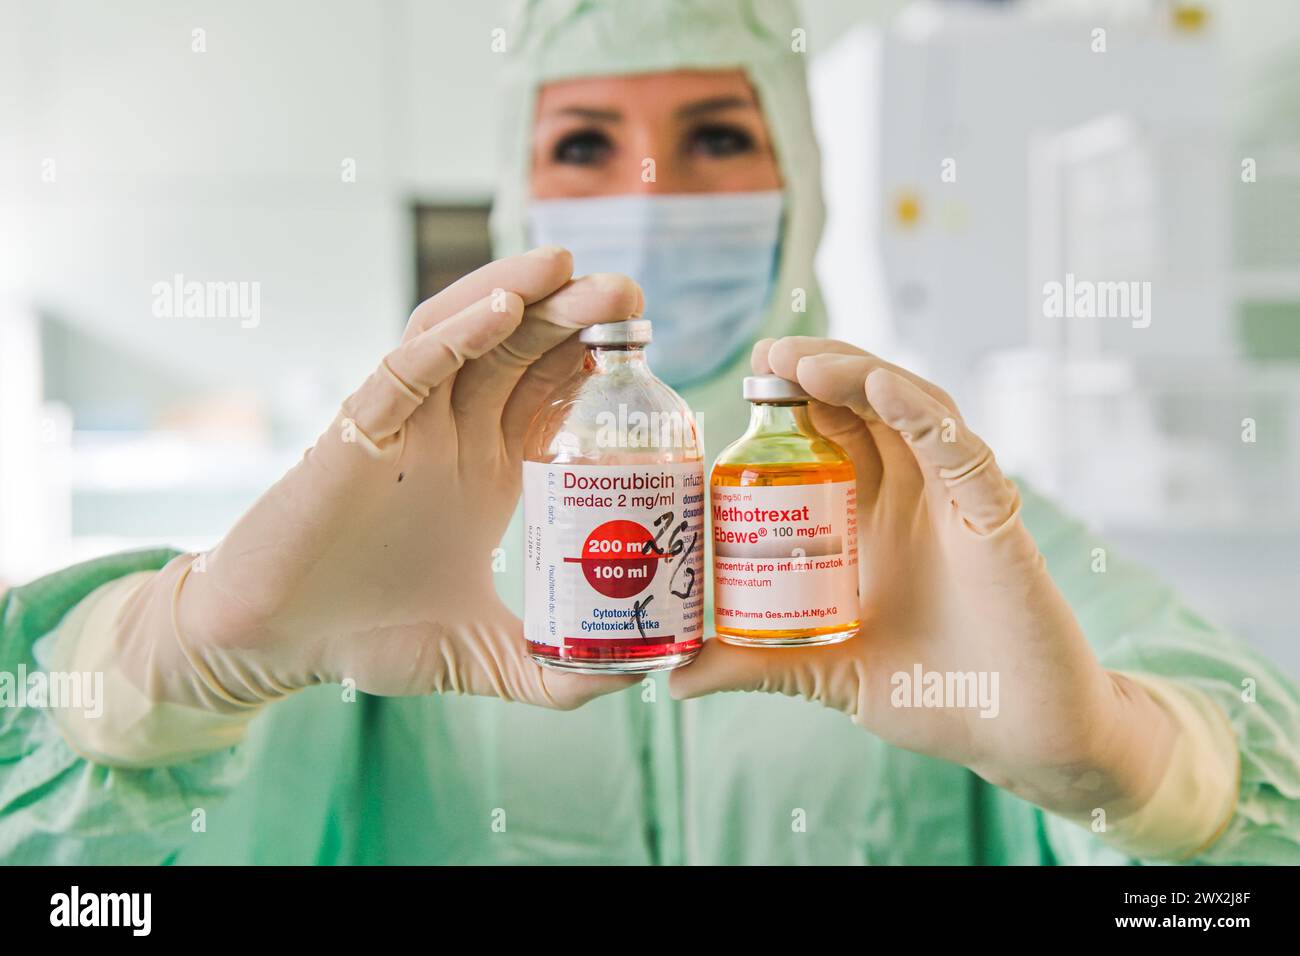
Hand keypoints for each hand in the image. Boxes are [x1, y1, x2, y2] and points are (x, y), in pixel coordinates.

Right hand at [126, 248, 641, 712]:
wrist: (276, 645)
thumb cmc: (367, 635)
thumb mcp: (483, 657)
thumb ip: (551, 674)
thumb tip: (628, 677)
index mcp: (486, 469)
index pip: (549, 396)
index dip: (593, 362)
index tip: (647, 342)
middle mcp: (450, 435)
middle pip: (518, 352)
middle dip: (571, 315)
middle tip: (626, 293)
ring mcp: (405, 426)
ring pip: (465, 339)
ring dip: (516, 296)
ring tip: (568, 267)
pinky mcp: (357, 432)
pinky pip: (407, 368)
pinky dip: (453, 334)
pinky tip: (501, 306)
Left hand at [671, 337, 1177, 817]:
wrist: (1020, 738)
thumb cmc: (935, 699)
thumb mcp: (828, 674)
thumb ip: (760, 666)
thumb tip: (676, 679)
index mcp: (872, 522)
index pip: (831, 438)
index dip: (793, 403)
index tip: (744, 381)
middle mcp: (913, 499)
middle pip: (865, 407)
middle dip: (816, 372)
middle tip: (766, 355)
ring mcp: (955, 502)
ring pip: (910, 409)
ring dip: (859, 376)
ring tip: (804, 362)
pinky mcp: (994, 518)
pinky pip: (961, 451)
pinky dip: (922, 414)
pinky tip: (882, 387)